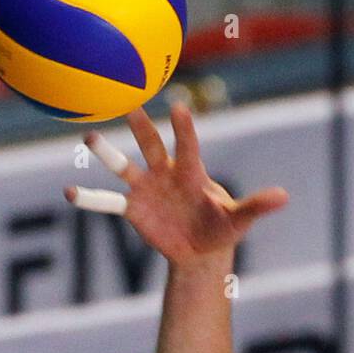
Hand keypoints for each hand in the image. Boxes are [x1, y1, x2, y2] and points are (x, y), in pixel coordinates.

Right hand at [65, 104, 287, 264]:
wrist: (199, 249)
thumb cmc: (220, 228)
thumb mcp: (239, 220)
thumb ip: (256, 206)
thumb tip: (284, 197)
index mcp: (191, 171)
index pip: (188, 146)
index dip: (185, 128)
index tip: (180, 105)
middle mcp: (165, 173)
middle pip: (151, 146)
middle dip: (141, 127)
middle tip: (128, 102)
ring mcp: (146, 188)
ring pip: (124, 167)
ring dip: (108, 154)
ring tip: (89, 137)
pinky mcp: (132, 208)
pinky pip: (108, 202)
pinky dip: (90, 199)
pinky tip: (69, 193)